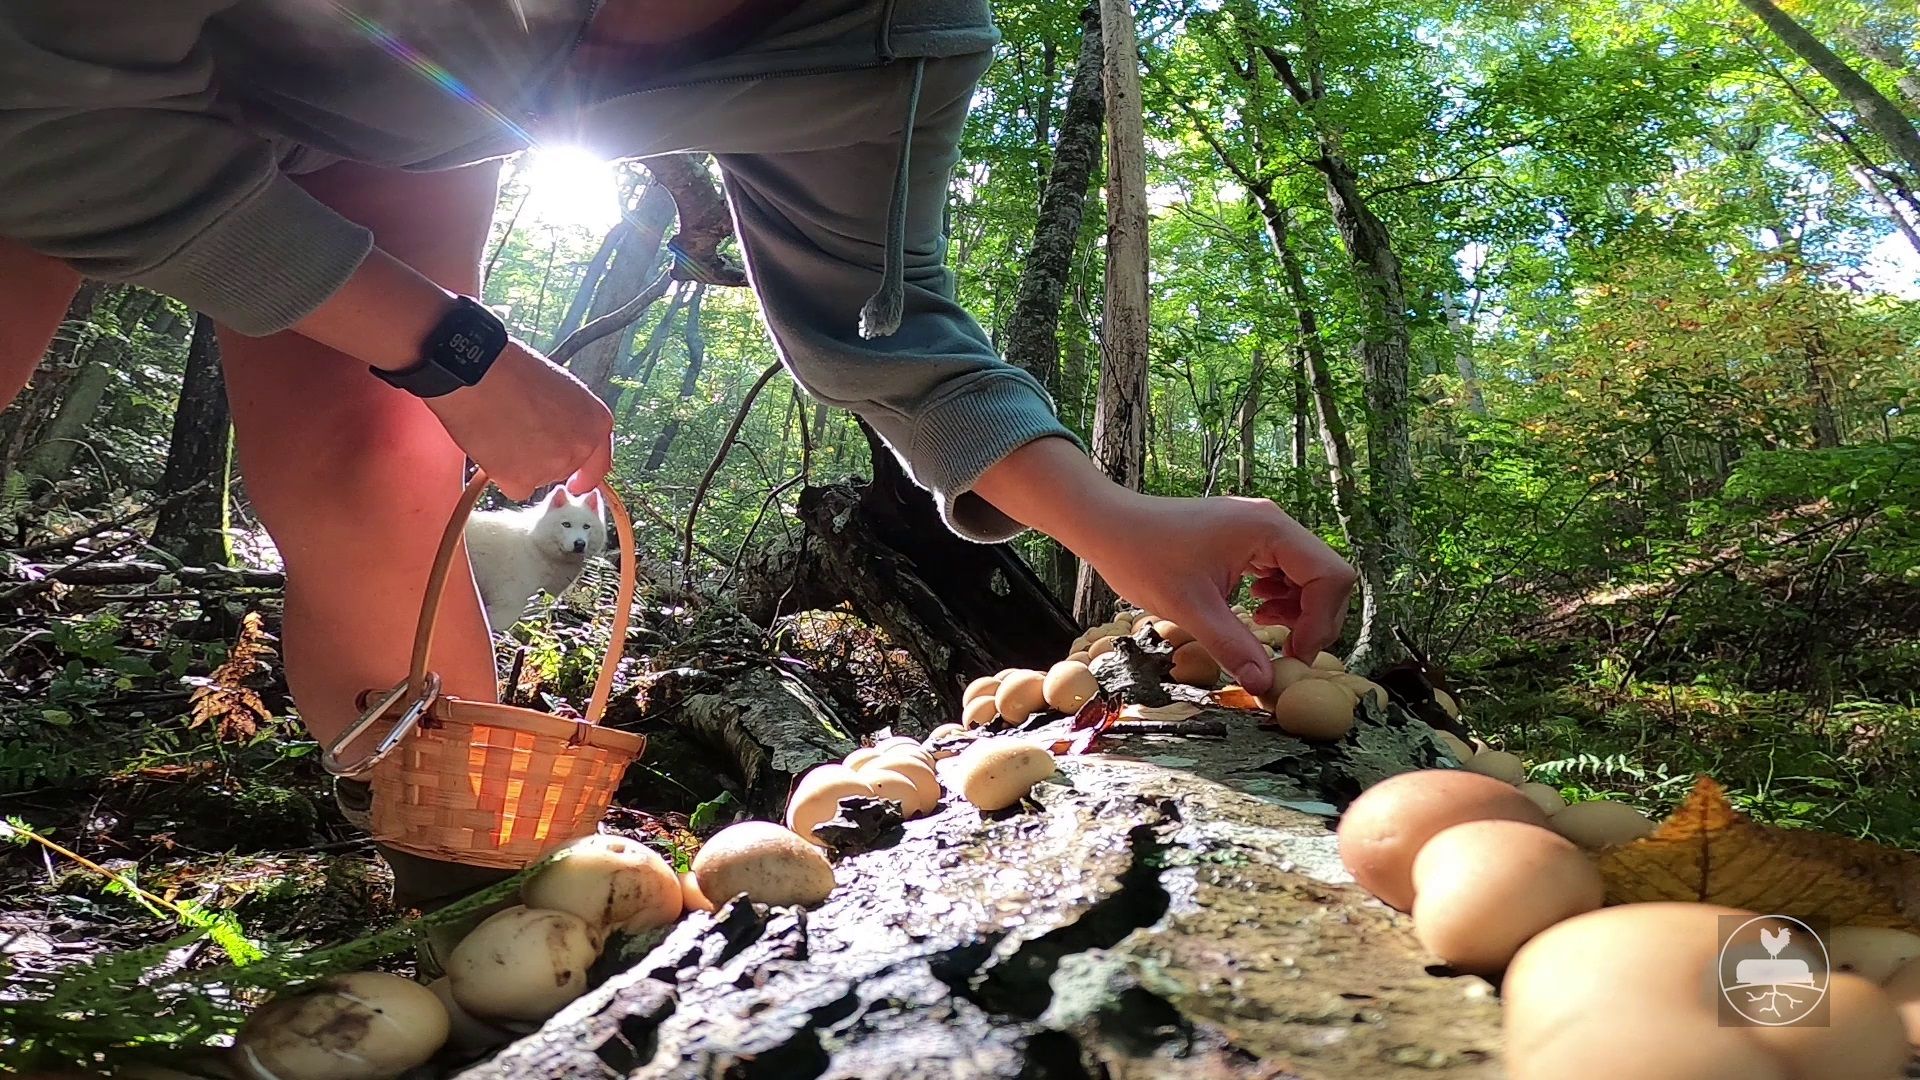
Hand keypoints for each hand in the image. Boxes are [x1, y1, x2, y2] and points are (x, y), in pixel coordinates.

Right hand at [425, 341, 613, 499]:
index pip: (598, 461)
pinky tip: (493, 449)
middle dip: (544, 459)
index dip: (586, 474)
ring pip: (538, 477)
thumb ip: (569, 419)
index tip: (577, 483)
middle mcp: (580, 448)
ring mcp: (552, 468)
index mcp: (595, 422)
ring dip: (522, 465)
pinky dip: (503, 475)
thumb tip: (559, 433)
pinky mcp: (522, 481)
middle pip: (563, 469)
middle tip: (519, 435)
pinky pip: (515, 487)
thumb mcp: (560, 389)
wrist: (478, 374)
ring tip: (503, 432)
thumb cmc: (514, 370)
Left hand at [1077, 493, 1356, 694]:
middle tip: (1286, 652)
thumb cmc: (1144, 557)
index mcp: (1268, 529)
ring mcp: (1260, 529)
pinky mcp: (1246, 538)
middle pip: (1326, 575)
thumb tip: (1265, 685)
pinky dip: (1280, 597)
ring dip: (1298, 609)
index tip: (1294, 654)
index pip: (1330, 576)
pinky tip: (1254, 610)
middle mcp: (1272, 523)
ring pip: (1307, 574)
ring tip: (1264, 627)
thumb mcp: (1190, 609)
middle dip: (1314, 618)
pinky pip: (1284, 570)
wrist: (1109, 526)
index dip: (1322, 621)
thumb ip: (1232, 646)